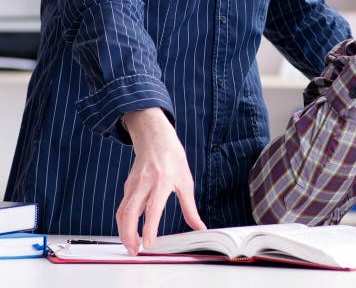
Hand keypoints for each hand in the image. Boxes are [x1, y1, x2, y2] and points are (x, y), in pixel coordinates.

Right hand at [116, 108, 205, 254]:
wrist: (156, 139)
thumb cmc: (173, 158)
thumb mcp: (186, 182)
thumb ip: (190, 208)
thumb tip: (199, 227)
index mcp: (162, 182)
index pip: (153, 209)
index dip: (149, 228)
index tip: (148, 243)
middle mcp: (144, 184)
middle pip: (130, 213)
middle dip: (129, 235)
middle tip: (135, 251)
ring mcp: (133, 185)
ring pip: (122, 212)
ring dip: (123, 232)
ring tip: (131, 246)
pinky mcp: (127, 187)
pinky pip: (122, 207)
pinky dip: (123, 222)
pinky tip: (129, 232)